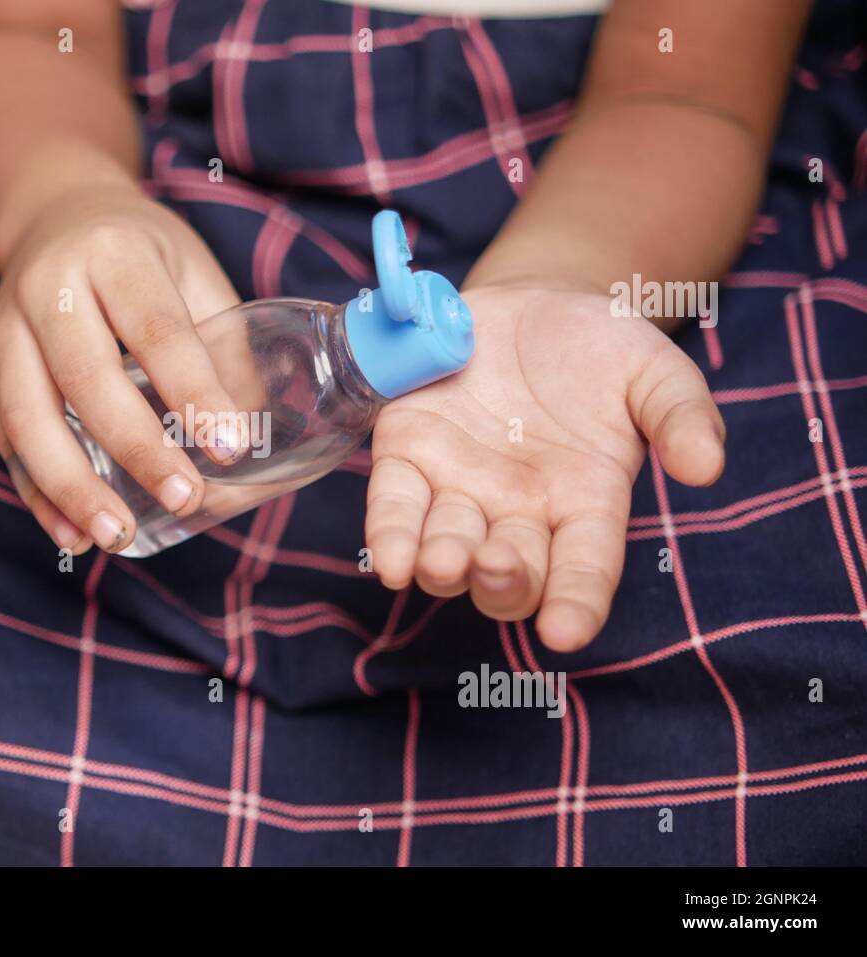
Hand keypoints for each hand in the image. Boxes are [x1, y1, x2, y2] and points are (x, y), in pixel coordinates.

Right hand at [0, 184, 240, 552]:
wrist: (56, 216)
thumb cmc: (143, 257)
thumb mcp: (196, 277)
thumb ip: (225, 352)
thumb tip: (253, 450)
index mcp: (114, 253)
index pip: (155, 330)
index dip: (193, 391)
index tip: (230, 448)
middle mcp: (47, 286)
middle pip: (86, 378)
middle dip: (137, 449)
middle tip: (185, 498)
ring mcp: (4, 329)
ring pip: (29, 419)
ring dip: (74, 488)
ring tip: (119, 537)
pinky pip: (5, 441)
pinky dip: (37, 494)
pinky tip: (73, 534)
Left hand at [364, 284, 724, 651]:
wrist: (532, 303)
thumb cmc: (601, 349)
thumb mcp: (655, 372)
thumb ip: (682, 416)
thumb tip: (706, 467)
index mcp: (586, 504)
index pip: (585, 568)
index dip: (577, 603)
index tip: (566, 632)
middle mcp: (519, 512)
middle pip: (510, 573)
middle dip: (503, 579)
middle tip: (497, 565)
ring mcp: (460, 489)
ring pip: (448, 548)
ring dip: (444, 564)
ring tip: (440, 564)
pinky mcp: (409, 455)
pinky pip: (396, 504)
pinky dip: (390, 533)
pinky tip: (390, 561)